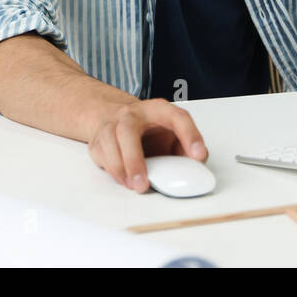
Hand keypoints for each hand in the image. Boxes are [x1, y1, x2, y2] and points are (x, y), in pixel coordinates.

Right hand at [88, 99, 208, 192]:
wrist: (114, 117)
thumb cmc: (148, 129)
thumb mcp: (171, 133)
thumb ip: (185, 147)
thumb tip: (196, 165)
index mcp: (158, 110)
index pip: (177, 117)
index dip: (190, 135)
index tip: (198, 155)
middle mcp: (133, 114)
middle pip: (128, 131)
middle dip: (135, 159)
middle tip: (144, 184)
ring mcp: (112, 125)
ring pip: (110, 142)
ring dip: (121, 168)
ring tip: (135, 185)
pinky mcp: (98, 140)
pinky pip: (101, 154)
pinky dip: (112, 171)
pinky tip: (124, 180)